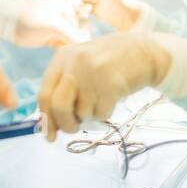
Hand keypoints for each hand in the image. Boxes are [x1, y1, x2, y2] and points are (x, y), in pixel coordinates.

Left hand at [12, 0, 88, 47]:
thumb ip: (72, 35)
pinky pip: (64, 46)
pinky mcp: (53, 36)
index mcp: (69, 6)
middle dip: (74, 43)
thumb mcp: (53, 26)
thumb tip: (88, 46)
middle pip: (80, 34)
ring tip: (55, 46)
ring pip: (73, 42)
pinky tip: (53, 49)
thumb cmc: (28, 20)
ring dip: (68, 48)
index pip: (84, 25)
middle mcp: (67, 14)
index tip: (69, 42)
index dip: (81, 37)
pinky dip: (62, 51)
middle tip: (61, 45)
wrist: (6, 23)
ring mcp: (60, 26)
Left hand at [37, 33, 170, 139]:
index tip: (50, 137)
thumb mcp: (79, 67)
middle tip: (75, 128)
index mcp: (62, 58)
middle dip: (66, 124)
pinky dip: (106, 112)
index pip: (44, 95)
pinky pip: (102, 113)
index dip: (46, 120)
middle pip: (59, 106)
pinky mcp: (112, 82)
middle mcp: (74, 63)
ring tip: (101, 99)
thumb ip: (63, 90)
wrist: (142, 51)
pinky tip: (112, 97)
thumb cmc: (107, 64)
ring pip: (83, 113)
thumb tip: (50, 126)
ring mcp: (93, 72)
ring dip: (91, 115)